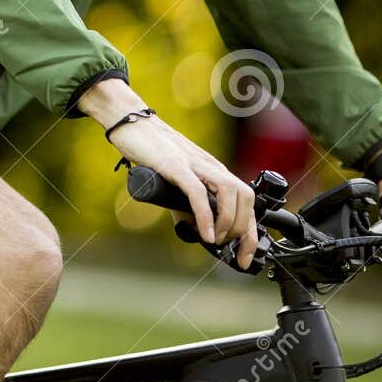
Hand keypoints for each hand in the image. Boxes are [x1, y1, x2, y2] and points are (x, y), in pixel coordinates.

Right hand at [78, 79, 257, 268]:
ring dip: (229, 223)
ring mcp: (194, 164)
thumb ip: (186, 204)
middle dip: (243, 230)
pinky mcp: (175, 165)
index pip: (245, 201)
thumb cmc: (151, 149)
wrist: (131, 123)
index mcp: (213, 171)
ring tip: (216, 240)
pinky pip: (198, 193)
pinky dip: (206, 217)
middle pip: (245, 197)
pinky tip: (205, 234)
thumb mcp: (175, 181)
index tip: (245, 258)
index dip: (250, 232)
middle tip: (228, 249)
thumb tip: (194, 229)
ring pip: (230, 193)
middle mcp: (210, 166)